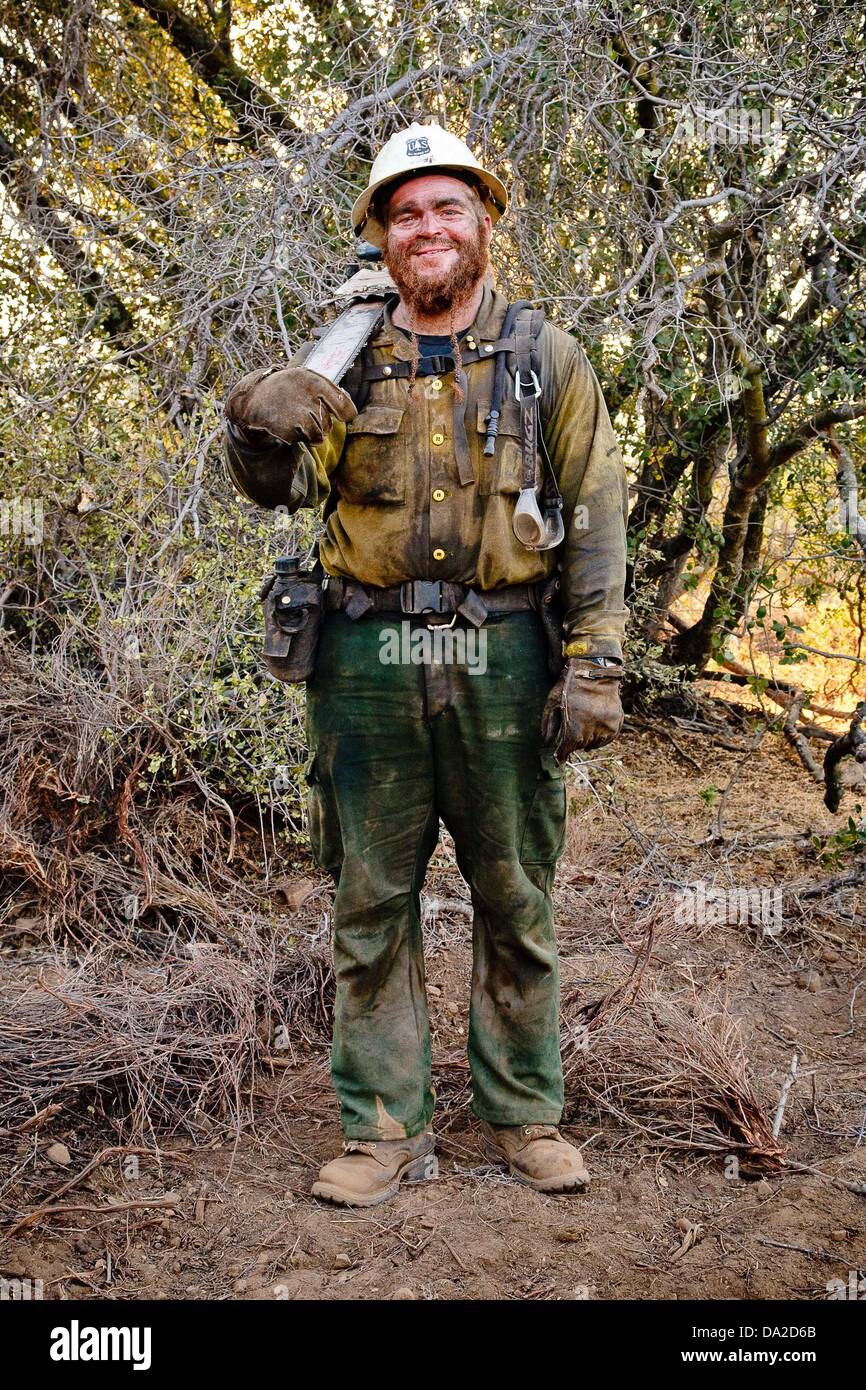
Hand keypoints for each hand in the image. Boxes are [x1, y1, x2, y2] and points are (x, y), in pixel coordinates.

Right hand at [225, 366, 356, 445]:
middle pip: (329, 426)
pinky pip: (302, 441)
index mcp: (316, 382)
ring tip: (294, 418)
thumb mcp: (307, 380)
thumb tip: (350, 410)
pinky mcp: (289, 430)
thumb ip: (330, 393)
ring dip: (309, 433)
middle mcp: (310, 398)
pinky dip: (296, 437)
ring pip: (318, 436)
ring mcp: (299, 416)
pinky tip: (285, 424)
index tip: (341, 415)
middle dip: (320, 425)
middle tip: (303, 413)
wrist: (253, 397)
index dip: (345, 414)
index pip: (346, 409)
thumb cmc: (285, 388)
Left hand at [540, 657, 624, 761]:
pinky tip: (594, 735)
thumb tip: (545, 741)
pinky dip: (601, 739)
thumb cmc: (568, 685)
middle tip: (569, 741)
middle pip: (581, 746)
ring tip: (582, 734)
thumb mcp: (552, 702)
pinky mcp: (616, 720)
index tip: (559, 758)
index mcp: (575, 725)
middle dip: (574, 744)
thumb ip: (548, 724)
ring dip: (587, 741)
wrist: (593, 668)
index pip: (568, 748)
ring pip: (595, 743)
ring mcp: (606, 724)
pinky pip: (609, 737)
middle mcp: (593, 727)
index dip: (562, 754)